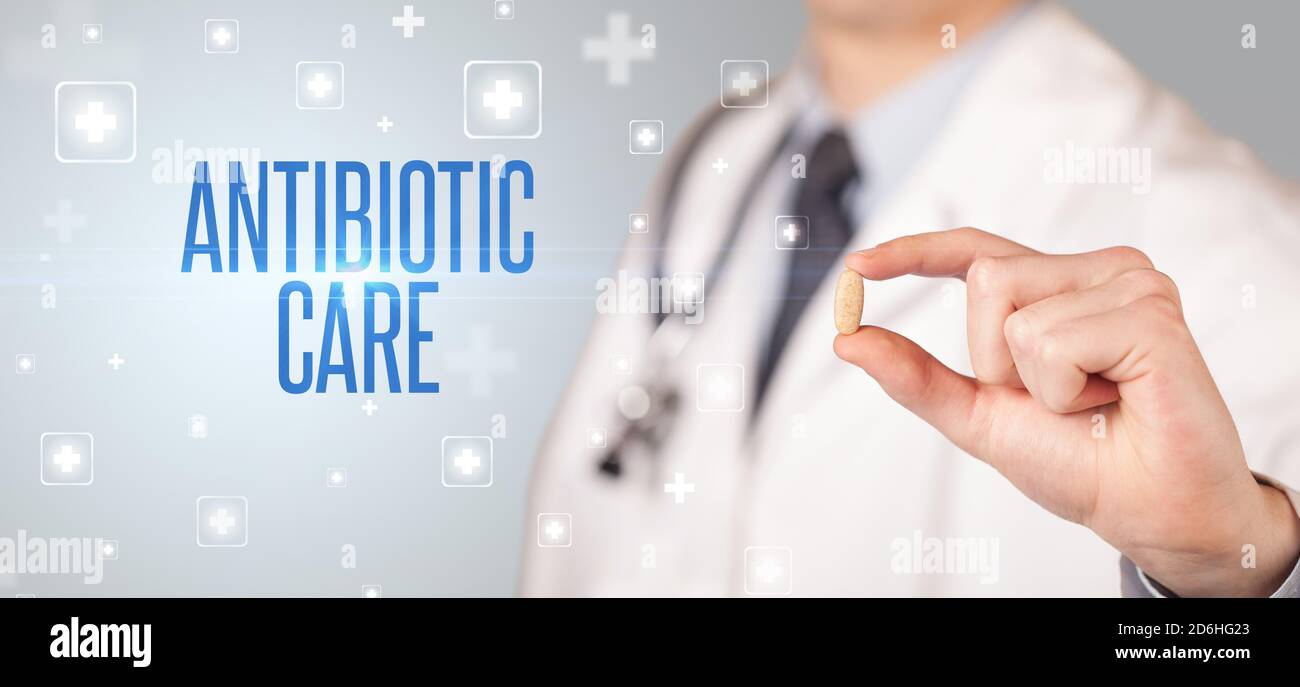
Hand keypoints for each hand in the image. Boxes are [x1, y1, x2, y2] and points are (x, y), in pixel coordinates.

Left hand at [833, 228, 1299, 596]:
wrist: (1149, 511)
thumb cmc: (1081, 462)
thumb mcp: (979, 417)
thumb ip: (916, 377)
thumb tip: (847, 340)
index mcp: (1058, 289)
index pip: (976, 251)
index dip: (916, 252)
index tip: (857, 266)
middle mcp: (1095, 272)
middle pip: (984, 277)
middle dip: (994, 359)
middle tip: (1060, 399)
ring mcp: (1129, 282)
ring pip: (1014, 311)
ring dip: (1036, 382)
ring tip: (1093, 400)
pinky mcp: (1151, 309)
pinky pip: (1054, 341)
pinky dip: (1065, 389)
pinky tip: (1116, 398)